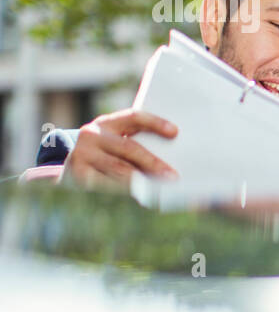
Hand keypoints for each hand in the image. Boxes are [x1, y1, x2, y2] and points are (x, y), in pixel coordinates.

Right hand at [60, 108, 178, 188]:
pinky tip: (139, 193)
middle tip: (172, 176)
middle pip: (128, 147)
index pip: (134, 117)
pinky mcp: (78, 173)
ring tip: (161, 187)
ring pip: (118, 168)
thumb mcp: (115, 142)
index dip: (155, 123)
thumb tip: (169, 159)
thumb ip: (136, 144)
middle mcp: (92, 134)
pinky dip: (125, 189)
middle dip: (153, 162)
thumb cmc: (104, 153)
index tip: (175, 132)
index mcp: (107, 122)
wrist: (69, 167)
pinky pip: (106, 182)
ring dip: (142, 179)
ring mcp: (82, 153)